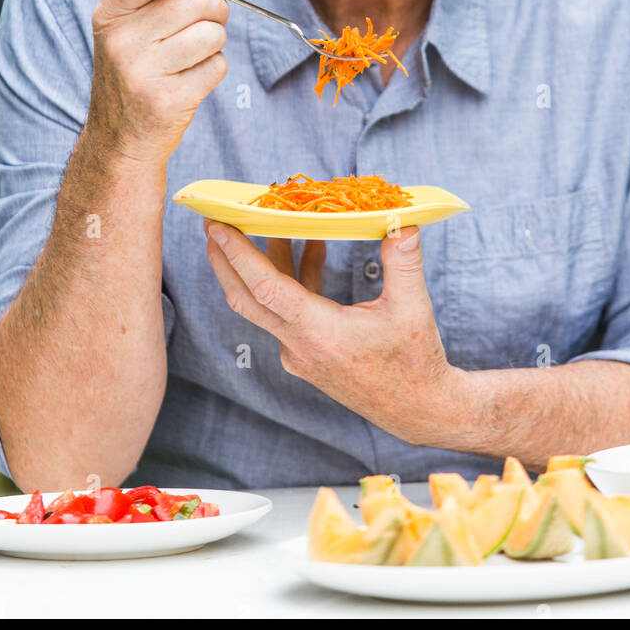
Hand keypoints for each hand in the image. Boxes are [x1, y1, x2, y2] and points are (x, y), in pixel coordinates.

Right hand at [88, 0, 228, 164]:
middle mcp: (121, 42)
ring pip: (212, 34)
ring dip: (215, 40)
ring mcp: (142, 74)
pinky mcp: (168, 101)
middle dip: (214, 7)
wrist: (119, 137)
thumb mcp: (126, 22)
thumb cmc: (132, 68)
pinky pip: (217, 66)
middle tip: (207, 19)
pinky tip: (193, 77)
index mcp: (109, 14)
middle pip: (195, 2)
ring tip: (196, 51)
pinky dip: (214, 69)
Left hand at [204, 221, 465, 446]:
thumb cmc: (415, 362)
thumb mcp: (412, 308)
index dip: (239, 256)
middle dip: (225, 260)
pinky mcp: (308, 354)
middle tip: (212, 223)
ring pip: (267, 303)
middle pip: (247, 298)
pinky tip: (311, 249)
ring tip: (268, 223)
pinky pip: (289, 311)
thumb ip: (404, 261)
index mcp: (320, 334)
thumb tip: (403, 220)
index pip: (265, 290)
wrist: (417, 409)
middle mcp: (300, 345)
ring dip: (264, 263)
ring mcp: (300, 352)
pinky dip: (294, 279)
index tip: (218, 226)